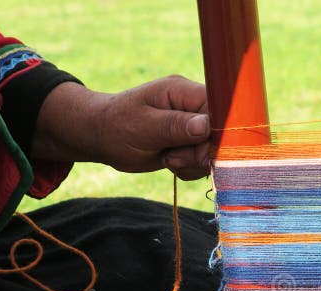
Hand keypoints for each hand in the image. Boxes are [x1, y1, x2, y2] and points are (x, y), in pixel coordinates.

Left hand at [33, 77, 210, 179]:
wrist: (101, 138)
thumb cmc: (116, 125)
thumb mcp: (143, 126)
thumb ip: (176, 126)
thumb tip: (207, 126)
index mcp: (183, 92)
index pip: (219, 108)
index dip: (219, 131)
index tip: (204, 150)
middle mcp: (192, 107)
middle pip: (219, 134)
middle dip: (201, 153)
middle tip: (173, 158)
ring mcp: (191, 126)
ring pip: (212, 151)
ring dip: (193, 164)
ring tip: (168, 159)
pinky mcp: (189, 144)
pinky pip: (202, 162)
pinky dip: (189, 169)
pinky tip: (170, 163)